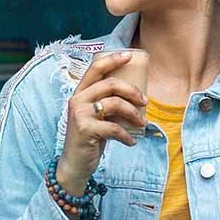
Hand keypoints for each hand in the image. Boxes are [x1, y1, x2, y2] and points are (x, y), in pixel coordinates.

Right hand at [58, 51, 147, 195]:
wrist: (74, 164)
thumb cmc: (89, 138)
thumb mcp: (95, 117)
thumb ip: (106, 104)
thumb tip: (135, 95)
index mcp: (80, 93)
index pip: (95, 69)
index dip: (112, 59)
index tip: (129, 56)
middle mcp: (77, 100)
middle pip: (110, 84)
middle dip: (132, 91)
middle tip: (145, 102)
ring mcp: (80, 114)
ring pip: (115, 104)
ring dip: (134, 114)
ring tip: (142, 123)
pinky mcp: (85, 130)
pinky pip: (114, 127)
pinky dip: (127, 136)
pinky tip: (131, 141)